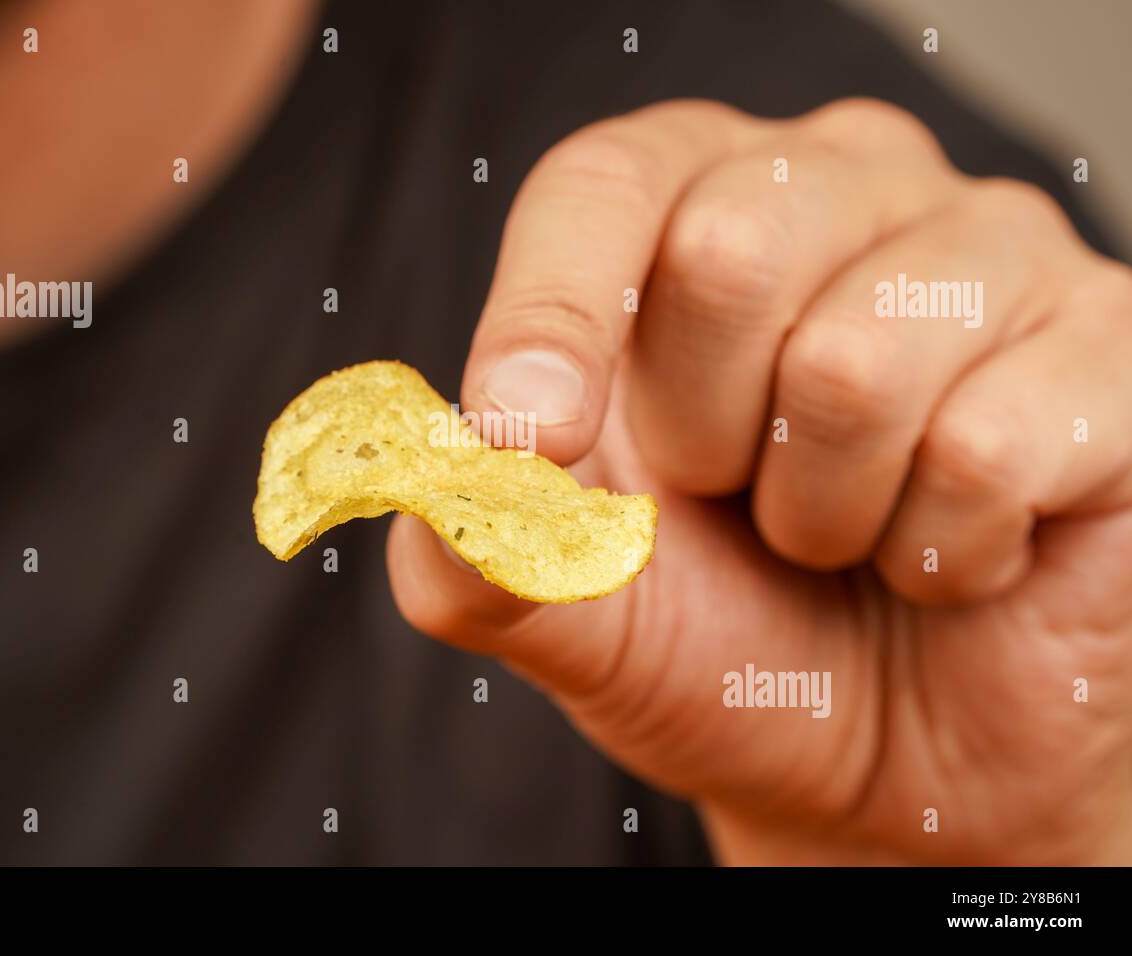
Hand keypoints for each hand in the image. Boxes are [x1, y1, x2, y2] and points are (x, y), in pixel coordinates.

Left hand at [386, 98, 1131, 863]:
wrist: (887, 763)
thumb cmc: (725, 649)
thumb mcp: (573, 608)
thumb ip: (475, 546)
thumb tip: (429, 479)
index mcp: (690, 214)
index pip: (602, 187)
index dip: (549, 312)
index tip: (531, 437)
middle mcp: (844, 191)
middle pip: (728, 241)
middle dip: (707, 438)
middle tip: (742, 500)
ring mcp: (991, 255)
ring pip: (856, 362)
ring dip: (824, 511)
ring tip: (848, 533)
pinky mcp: (1109, 350)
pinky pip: (988, 443)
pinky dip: (939, 551)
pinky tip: (954, 552)